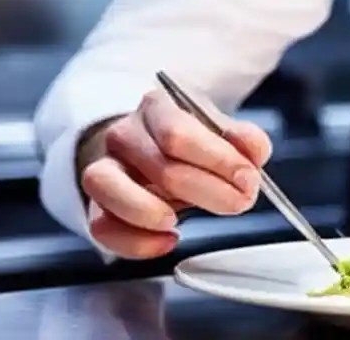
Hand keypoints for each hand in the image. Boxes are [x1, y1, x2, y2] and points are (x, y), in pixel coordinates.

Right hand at [77, 88, 271, 258]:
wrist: (149, 149)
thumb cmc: (188, 142)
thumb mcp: (220, 132)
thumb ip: (244, 139)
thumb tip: (253, 150)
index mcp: (157, 108)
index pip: (179, 133)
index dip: (218, 160)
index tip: (247, 178)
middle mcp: (124, 135)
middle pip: (161, 167)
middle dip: (209, 191)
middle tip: (238, 202)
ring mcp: (104, 169)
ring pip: (108, 188)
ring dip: (149, 212)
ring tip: (178, 221)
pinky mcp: (96, 206)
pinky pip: (102, 227)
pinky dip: (136, 242)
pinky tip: (167, 240)